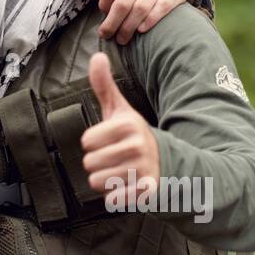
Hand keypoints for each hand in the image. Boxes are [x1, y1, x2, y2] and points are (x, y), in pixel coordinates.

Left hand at [68, 0, 197, 43]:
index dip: (103, 5)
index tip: (102, 13)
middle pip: (124, 3)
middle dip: (112, 23)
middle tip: (106, 34)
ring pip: (141, 9)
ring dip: (128, 27)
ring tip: (121, 38)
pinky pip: (163, 9)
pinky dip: (150, 21)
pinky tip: (140, 30)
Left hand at [81, 51, 159, 208]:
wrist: (168, 162)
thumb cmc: (135, 135)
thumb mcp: (121, 110)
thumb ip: (104, 85)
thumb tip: (97, 55)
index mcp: (128, 125)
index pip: (87, 140)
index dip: (94, 143)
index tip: (109, 141)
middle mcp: (137, 146)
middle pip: (90, 163)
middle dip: (98, 163)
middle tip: (115, 159)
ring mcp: (144, 169)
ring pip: (98, 182)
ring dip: (105, 180)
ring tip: (121, 171)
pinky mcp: (147, 191)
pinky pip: (112, 200)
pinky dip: (115, 197)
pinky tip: (126, 187)